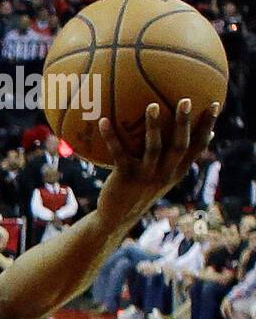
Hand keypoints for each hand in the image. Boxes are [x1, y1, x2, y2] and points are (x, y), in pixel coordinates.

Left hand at [95, 99, 219, 232]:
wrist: (116, 218)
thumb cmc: (139, 191)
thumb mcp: (160, 176)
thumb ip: (173, 157)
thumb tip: (188, 134)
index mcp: (176, 171)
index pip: (197, 147)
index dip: (207, 126)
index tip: (216, 104)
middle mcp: (165, 174)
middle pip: (179, 146)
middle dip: (183, 123)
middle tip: (185, 100)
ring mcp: (145, 176)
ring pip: (153, 149)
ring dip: (153, 127)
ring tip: (152, 106)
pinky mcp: (125, 178)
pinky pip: (119, 154)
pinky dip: (111, 137)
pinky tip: (103, 121)